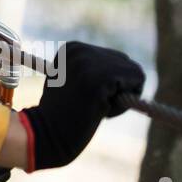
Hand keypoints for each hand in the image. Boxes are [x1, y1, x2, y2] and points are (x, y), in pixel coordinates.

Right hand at [20, 40, 144, 170]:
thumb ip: (96, 71)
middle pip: (127, 63)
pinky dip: (122, 105)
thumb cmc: (61, 115)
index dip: (108, 82)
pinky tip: (99, 112)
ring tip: (95, 107)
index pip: (114, 58)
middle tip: (91, 103)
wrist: (45, 134)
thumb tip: (133, 73)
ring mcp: (91, 63)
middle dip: (119, 87)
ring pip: (135, 74)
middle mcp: (82, 49)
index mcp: (73, 48)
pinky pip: (135, 87)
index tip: (83, 95)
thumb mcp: (75, 82)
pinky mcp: (101, 78)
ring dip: (122, 97)